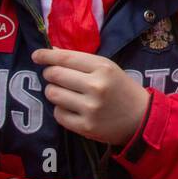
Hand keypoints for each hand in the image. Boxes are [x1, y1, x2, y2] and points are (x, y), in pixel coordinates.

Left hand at [33, 48, 148, 145]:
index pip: (65, 58)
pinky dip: (61, 109)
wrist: (141, 118)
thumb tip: (51, 51)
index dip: (46, 56)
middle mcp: (96, 86)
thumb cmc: (122, 89)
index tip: (36, 55)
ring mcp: (90, 108)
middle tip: (54, 76)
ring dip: (53, 92)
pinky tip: (71, 108)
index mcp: (103, 68)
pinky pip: (58, 114)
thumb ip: (81, 60)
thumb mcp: (108, 68)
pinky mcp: (85, 126)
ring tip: (64, 93)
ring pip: (53, 94)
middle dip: (50, 74)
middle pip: (55, 75)